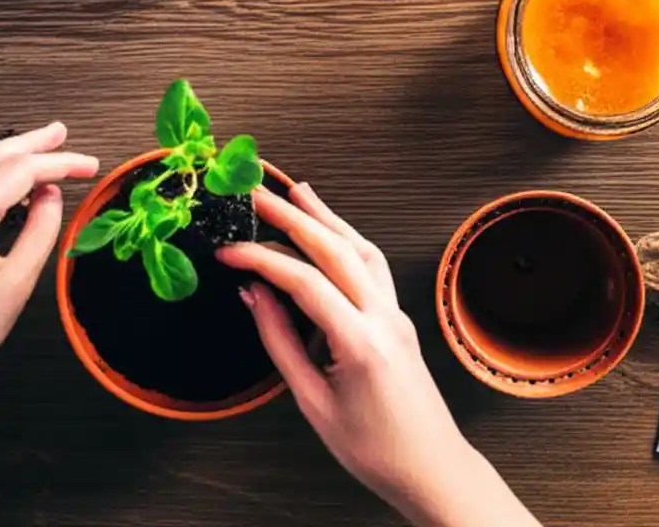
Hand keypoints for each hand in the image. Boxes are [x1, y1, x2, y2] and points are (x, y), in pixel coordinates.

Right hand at [217, 184, 538, 526]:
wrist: (430, 467)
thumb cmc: (374, 448)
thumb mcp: (313, 401)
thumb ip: (282, 342)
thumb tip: (254, 296)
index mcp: (360, 342)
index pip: (304, 282)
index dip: (260, 260)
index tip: (227, 252)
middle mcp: (385, 318)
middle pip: (336, 250)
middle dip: (294, 217)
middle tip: (257, 194)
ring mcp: (397, 315)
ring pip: (361, 249)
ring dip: (328, 217)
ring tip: (298, 191)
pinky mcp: (398, 320)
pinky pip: (374, 267)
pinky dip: (349, 240)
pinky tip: (332, 231)